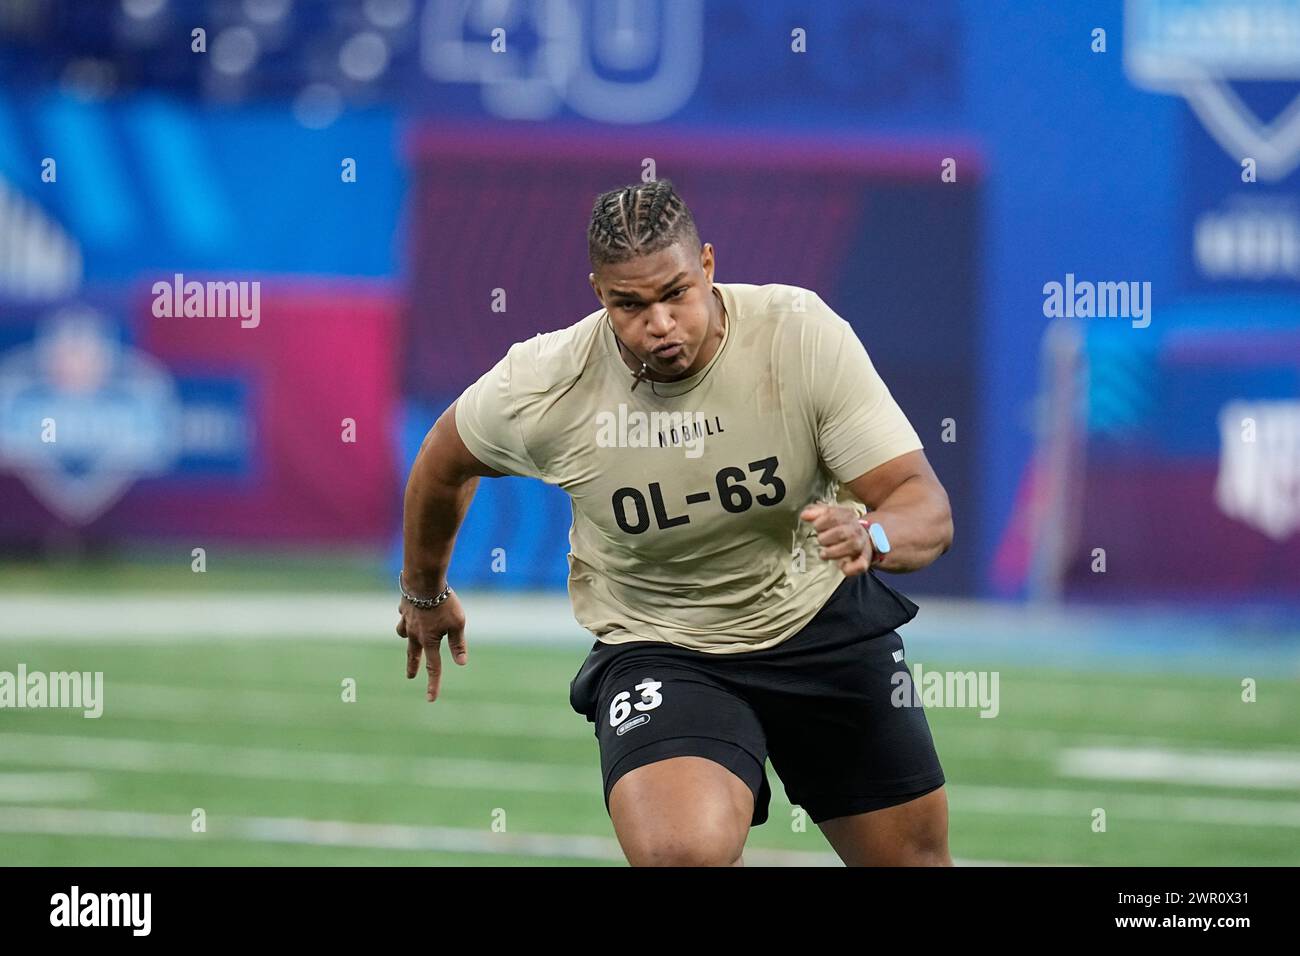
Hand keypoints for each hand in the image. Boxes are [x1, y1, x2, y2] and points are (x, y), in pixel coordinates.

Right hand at [395, 587, 466, 701]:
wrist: (423, 581)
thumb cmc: (444, 603)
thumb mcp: (457, 624)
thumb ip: (458, 644)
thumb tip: (461, 663)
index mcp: (429, 640)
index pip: (433, 667)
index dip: (433, 684)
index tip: (430, 699)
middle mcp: (415, 633)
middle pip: (413, 654)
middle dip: (413, 666)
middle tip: (411, 676)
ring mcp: (407, 620)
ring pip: (403, 634)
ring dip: (406, 639)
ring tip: (409, 639)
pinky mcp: (404, 606)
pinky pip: (403, 615)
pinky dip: (405, 617)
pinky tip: (410, 612)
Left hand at [799, 503, 873, 576]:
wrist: (865, 536)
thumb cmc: (841, 526)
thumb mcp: (829, 515)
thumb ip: (816, 513)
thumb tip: (804, 515)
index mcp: (847, 515)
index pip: (833, 516)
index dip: (820, 523)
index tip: (816, 527)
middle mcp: (856, 529)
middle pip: (842, 532)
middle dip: (826, 538)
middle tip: (820, 541)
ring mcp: (862, 544)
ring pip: (852, 546)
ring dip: (834, 552)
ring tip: (823, 554)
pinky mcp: (864, 559)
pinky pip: (861, 564)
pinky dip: (851, 567)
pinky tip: (841, 567)